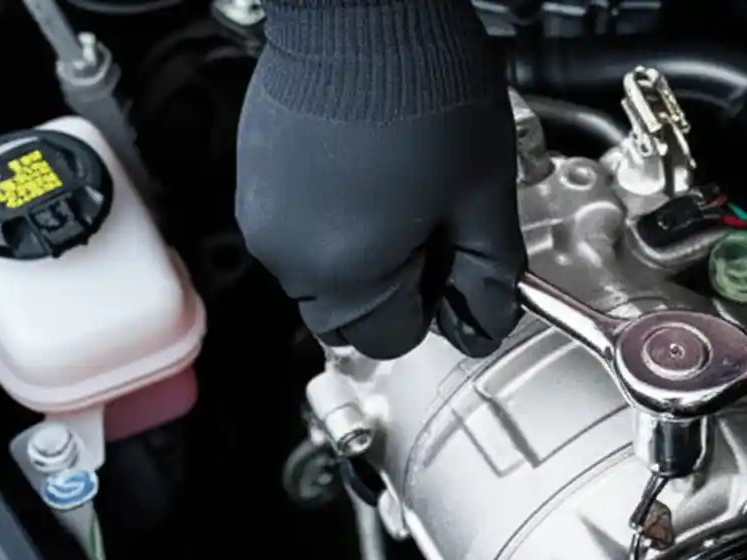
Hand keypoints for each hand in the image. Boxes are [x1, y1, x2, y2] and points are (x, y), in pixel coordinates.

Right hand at [235, 0, 525, 358]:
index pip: (393, 339)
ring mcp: (263, 211)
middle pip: (351, 313)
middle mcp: (288, 253)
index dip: (436, 309)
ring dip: (366, 250)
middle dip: (398, 286)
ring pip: (324, 270)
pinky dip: (337, 216)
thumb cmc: (422, 85)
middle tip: (437, 228)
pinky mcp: (256, 174)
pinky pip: (300, 225)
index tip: (457, 271)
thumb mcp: (482, 195)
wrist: (363, 6)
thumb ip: (488, 273)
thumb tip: (489, 320)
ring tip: (406, 188)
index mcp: (344, 272)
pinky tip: (374, 168)